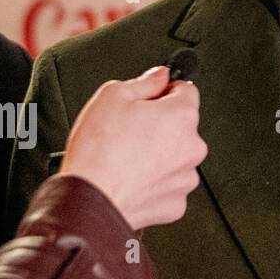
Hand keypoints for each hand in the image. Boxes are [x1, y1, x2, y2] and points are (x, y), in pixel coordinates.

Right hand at [60, 65, 207, 229]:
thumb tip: (159, 75)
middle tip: (131, 132)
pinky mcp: (176, 203)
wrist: (87, 201)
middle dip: (161, 125)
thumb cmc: (97, 152)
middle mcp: (192, 146)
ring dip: (159, 155)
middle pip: (182, 126)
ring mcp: (186, 177)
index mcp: (182, 116)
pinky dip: (154, 183)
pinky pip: (169, 185)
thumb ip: (143, 82)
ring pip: (177, 157)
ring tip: (128, 158)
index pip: (187, 91)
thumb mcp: (112, 96)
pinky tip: (132, 179)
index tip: (152, 99)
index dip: (165, 92)